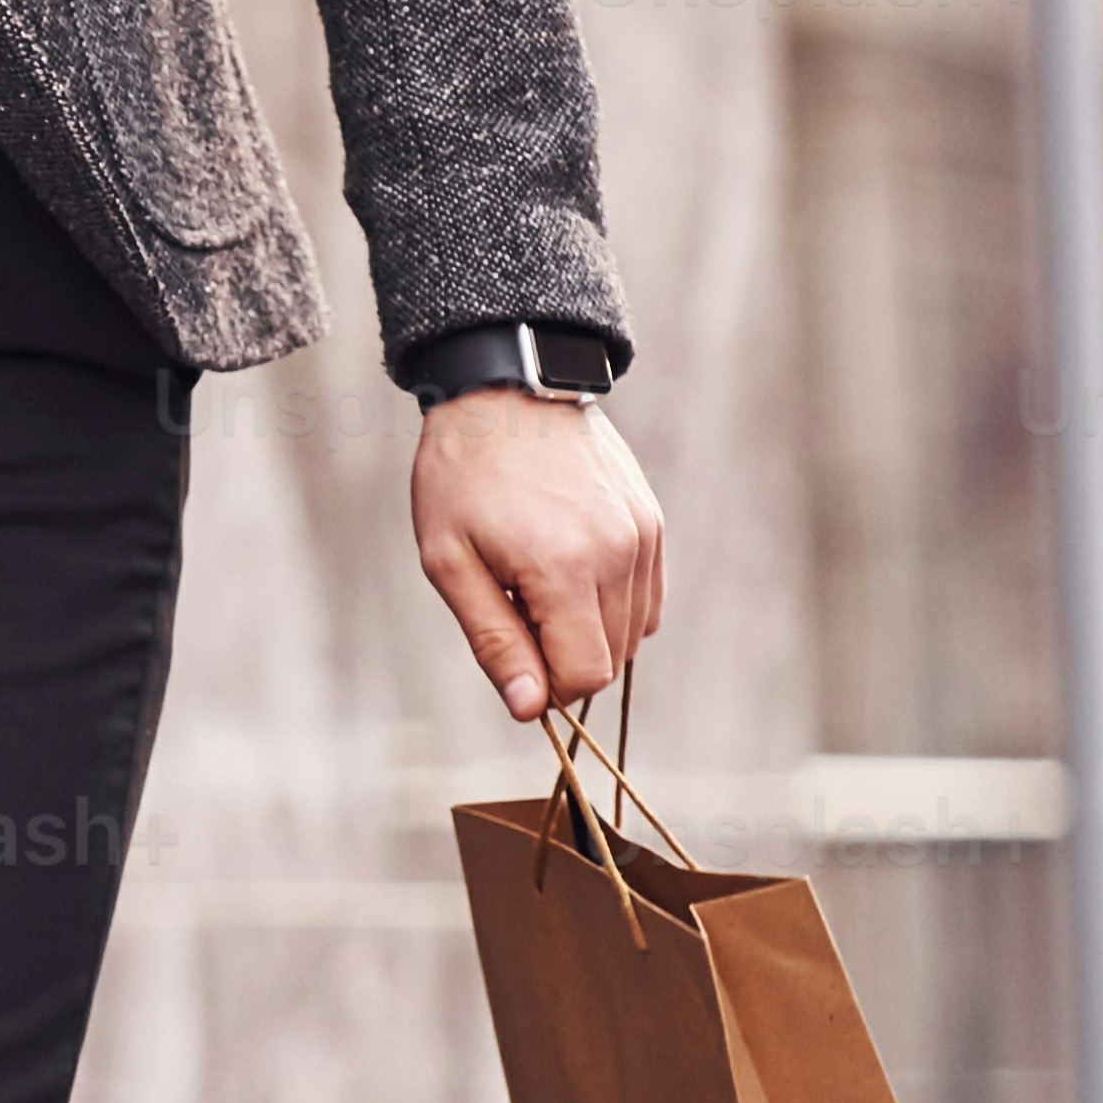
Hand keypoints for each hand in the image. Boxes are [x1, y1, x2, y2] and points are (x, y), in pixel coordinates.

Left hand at [411, 388, 665, 725]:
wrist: (504, 392)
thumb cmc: (462, 477)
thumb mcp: (450, 562)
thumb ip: (494, 641)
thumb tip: (530, 710)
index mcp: (565, 569)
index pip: (584, 676)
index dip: (546, 685)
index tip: (512, 651)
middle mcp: (618, 555)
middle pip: (611, 660)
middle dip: (562, 656)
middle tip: (515, 606)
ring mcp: (643, 536)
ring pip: (633, 632)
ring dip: (588, 630)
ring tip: (538, 580)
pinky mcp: (652, 522)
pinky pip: (647, 598)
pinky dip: (613, 604)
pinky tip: (570, 570)